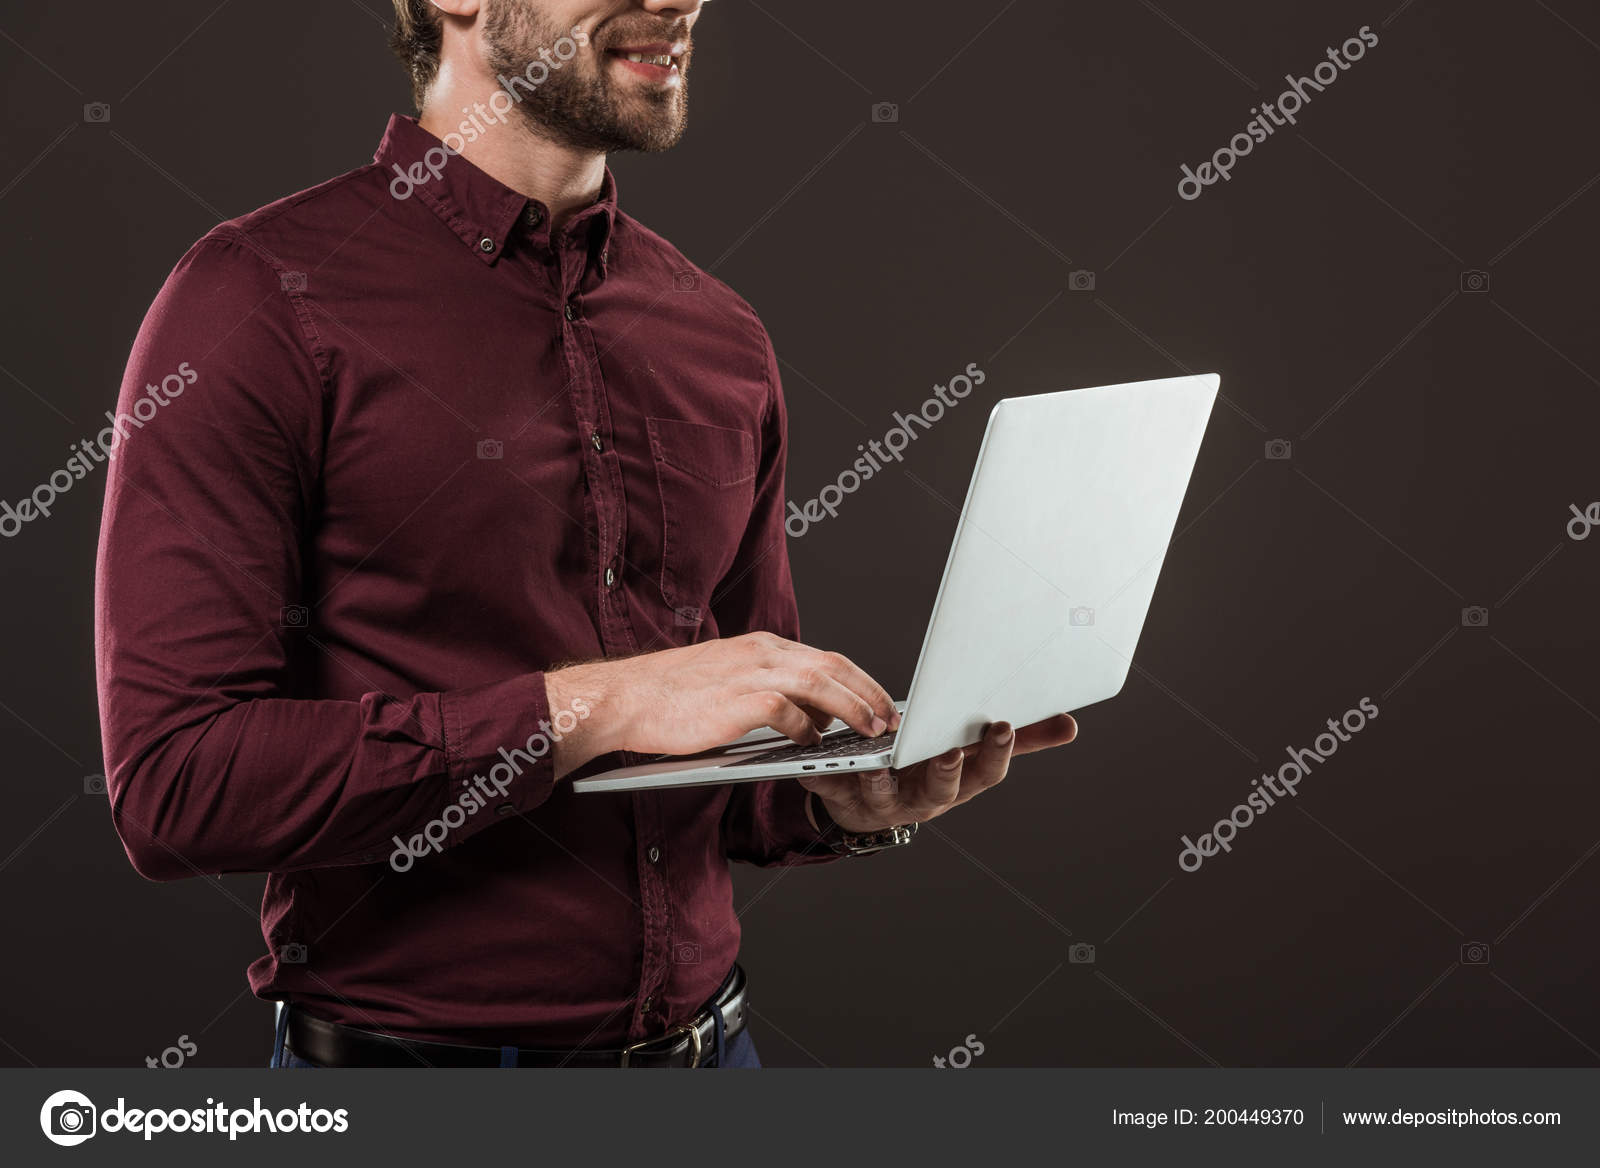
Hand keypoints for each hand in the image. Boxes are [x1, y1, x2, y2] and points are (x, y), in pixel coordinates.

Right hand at [545, 632, 898, 777]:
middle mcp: (761, 653)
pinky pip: (785, 711)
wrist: (623, 698)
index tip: (883, 703)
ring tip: (872, 731)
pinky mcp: (734, 702)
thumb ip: (771, 687)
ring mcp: (748, 675)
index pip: (827, 657)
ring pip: (820, 683)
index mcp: (762, 646)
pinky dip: (806, 726)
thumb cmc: (672, 695)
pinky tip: (813, 741)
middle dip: (870, 694)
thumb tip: (814, 715)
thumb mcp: (730, 678)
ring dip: (853, 708)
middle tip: (892, 719)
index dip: (862, 681)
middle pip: (833, 666)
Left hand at [796, 713, 1078, 833]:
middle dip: (946, 772)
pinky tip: (819, 765)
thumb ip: (1020, 739)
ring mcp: (883, 800)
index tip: (1001, 725)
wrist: (869, 801)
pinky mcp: (842, 795)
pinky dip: (825, 778)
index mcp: (958, 781)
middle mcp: (923, 797)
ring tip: (880, 765)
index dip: (996, 752)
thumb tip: (1070, 724)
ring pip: (885, 796)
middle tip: (949, 751)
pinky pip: (832, 789)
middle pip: (940, 790)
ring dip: (883, 782)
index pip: (985, 772)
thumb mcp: (973, 753)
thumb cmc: (928, 766)